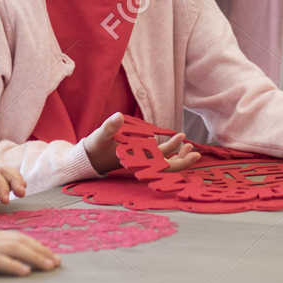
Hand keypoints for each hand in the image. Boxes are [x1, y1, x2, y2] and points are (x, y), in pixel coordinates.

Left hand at [0, 168, 25, 220]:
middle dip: (15, 178)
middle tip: (22, 193)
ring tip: (23, 193)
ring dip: (16, 181)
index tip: (5, 201)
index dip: (2, 185)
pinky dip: (12, 189)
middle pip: (3, 170)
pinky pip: (4, 188)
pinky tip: (17, 197)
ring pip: (6, 176)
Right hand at [0, 227, 58, 276]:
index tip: (50, 255)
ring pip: (14, 250)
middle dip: (42, 252)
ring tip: (50, 267)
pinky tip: (24, 272)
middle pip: (21, 242)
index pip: (17, 237)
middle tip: (58, 263)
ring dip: (35, 258)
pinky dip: (13, 265)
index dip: (36, 245)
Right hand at [81, 112, 199, 174]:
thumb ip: (109, 127)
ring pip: (164, 160)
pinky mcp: (139, 154)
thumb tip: (118, 116)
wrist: (86, 158)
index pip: (161, 166)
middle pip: (166, 166)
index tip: (190, 151)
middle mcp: (141, 163)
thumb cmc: (94, 148)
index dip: (178, 161)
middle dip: (182, 161)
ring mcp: (141, 159)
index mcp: (136, 162)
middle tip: (196, 152)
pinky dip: (168, 149)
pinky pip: (158, 155)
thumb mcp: (100, 137)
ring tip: (188, 143)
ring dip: (177, 153)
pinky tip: (177, 140)